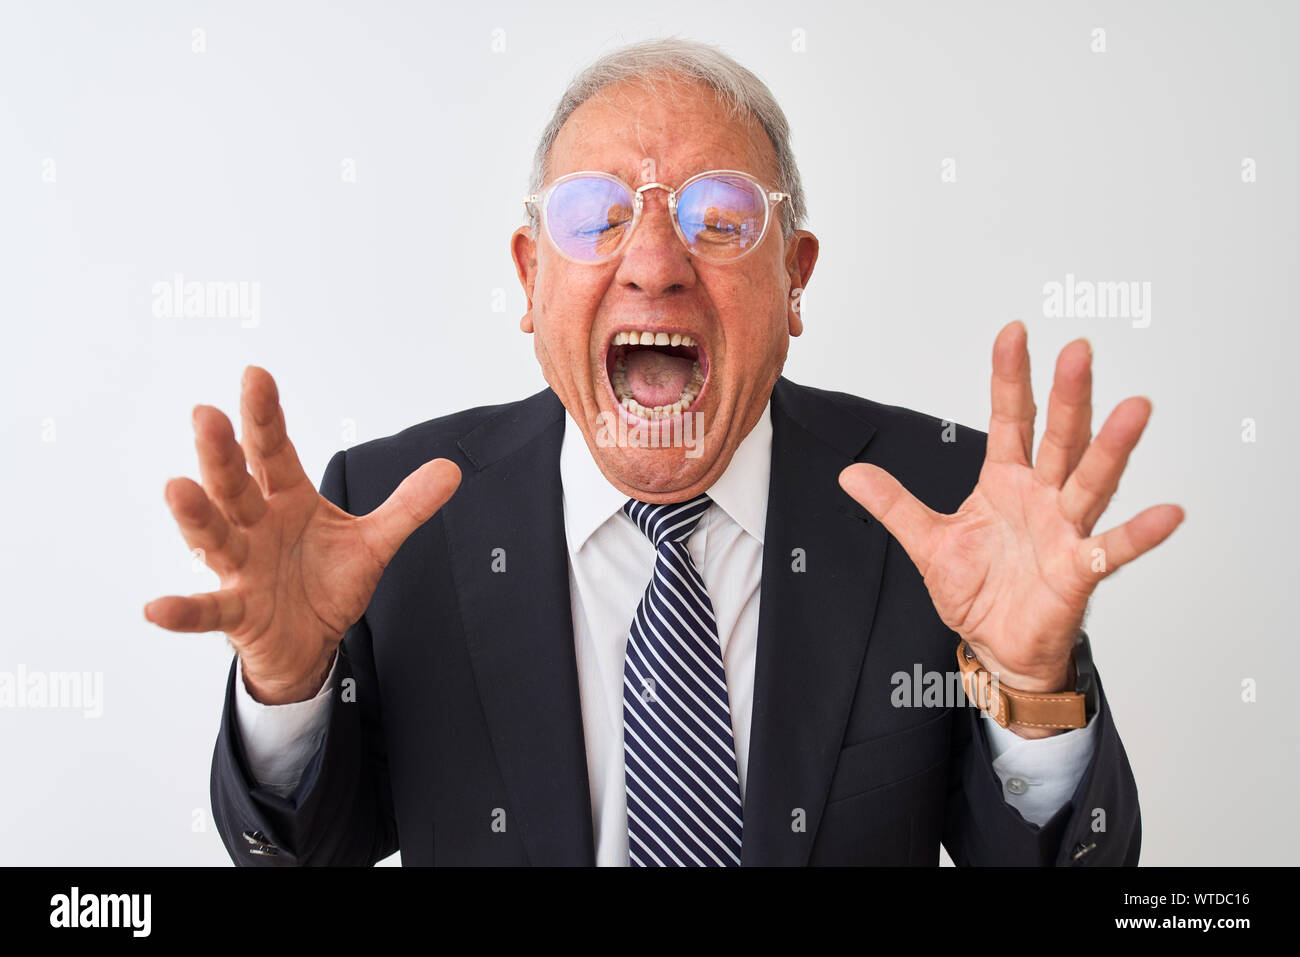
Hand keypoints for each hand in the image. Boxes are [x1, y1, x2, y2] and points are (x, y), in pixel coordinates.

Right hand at [144, 366, 460, 703]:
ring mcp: (240, 566)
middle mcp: (255, 524)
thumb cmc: (327, 581)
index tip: (256, 375)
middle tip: (206, 413)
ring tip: (176, 487)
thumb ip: (408, 506)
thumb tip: (451, 470)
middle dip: (222, 450)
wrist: (310, 641)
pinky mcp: (236, 610)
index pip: (273, 450)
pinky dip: (183, 611)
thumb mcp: (374, 541)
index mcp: (286, 498)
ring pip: (214, 534)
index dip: (265, 415)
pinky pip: (207, 611)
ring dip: (195, 513)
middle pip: (236, 482)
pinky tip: (157, 607)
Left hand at [839, 322, 1182, 733]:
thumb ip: (894, 504)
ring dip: (1112, 447)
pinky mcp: (1078, 571)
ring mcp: (1065, 531)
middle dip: (1068, 395)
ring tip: (1135, 408)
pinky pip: (1112, 549)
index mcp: (1005, 482)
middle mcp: (1042, 497)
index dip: (1010, 377)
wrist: (998, 645)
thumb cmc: (977, 590)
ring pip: (1090, 481)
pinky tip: (1168, 513)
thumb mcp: (927, 542)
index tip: (1013, 332)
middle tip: (1078, 349)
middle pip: (1058, 437)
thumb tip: (850, 474)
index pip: (1009, 418)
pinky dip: (1139, 533)